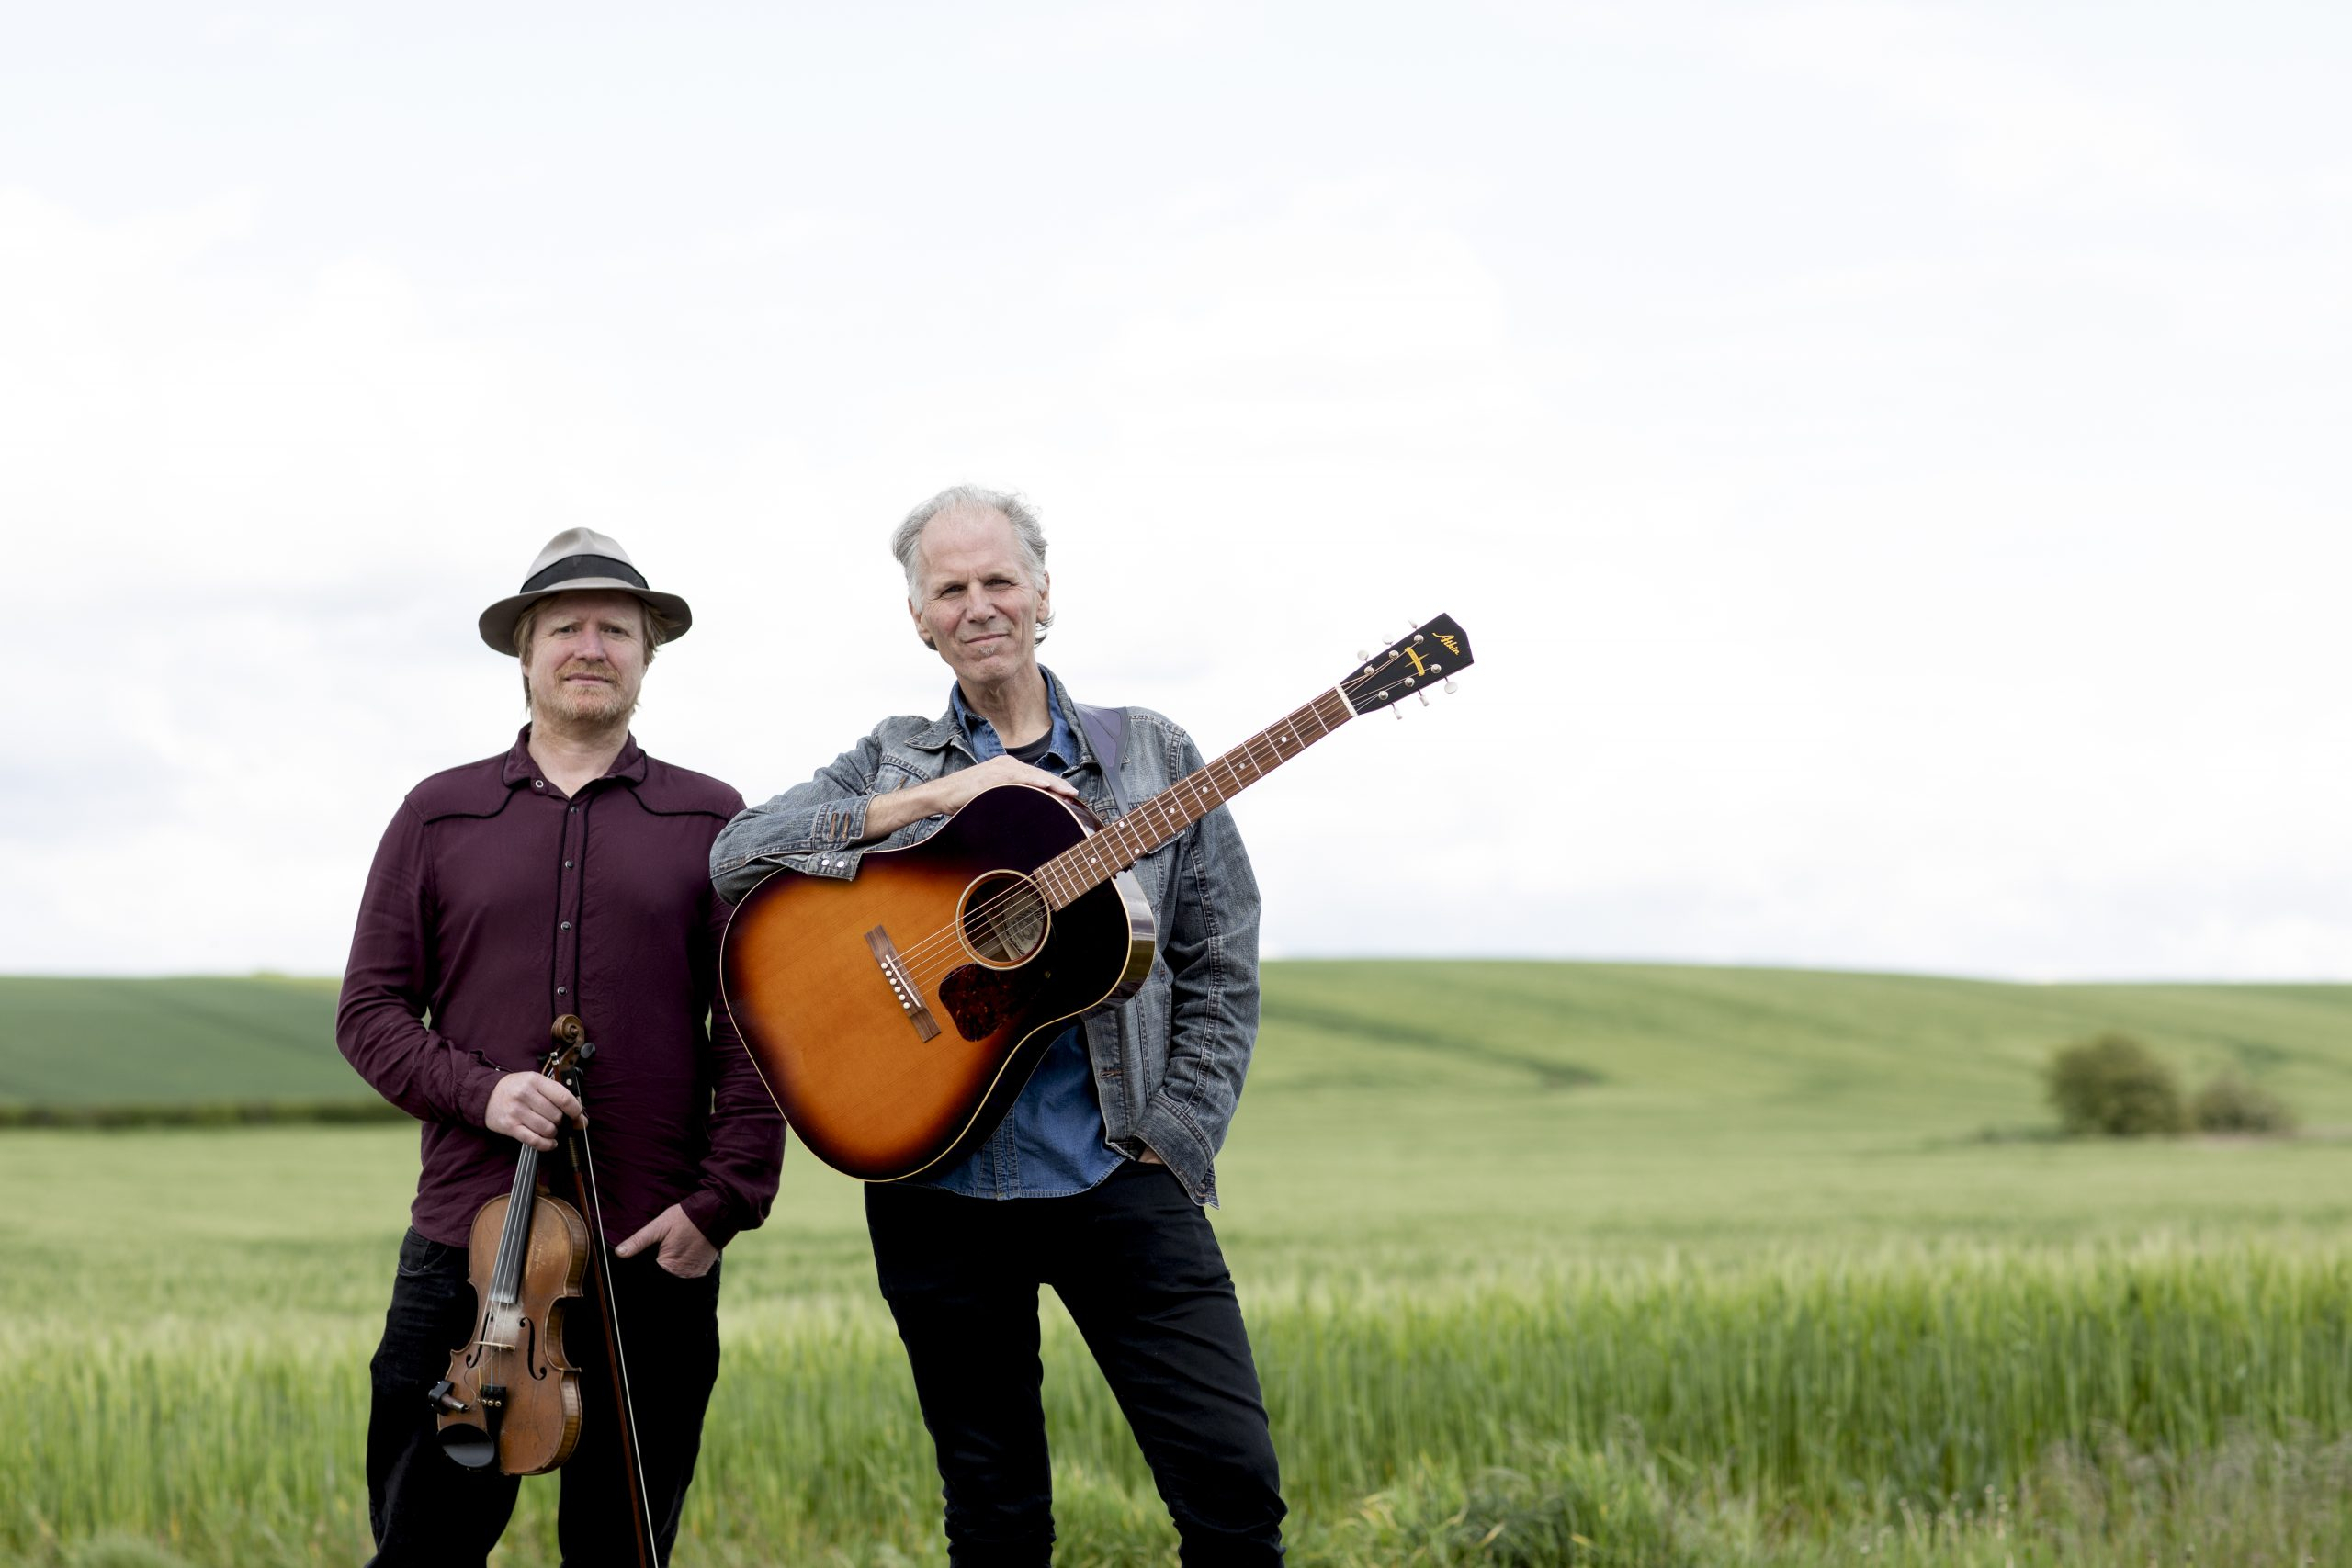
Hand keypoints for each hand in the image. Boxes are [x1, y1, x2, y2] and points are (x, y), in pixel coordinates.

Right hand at [485, 1071, 584, 1151]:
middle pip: (556, 1116)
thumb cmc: (514, 1088)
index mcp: (535, 1080)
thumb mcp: (534, 1082)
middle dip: (561, 1122)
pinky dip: (546, 1145)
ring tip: (549, 1129)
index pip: (564, 1098)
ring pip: (548, 1129)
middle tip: (557, 1121)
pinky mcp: (510, 1127)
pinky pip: (535, 1141)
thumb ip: (555, 1093)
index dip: (576, 1110)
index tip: (579, 1117)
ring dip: (553, 1133)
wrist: (485, 1095)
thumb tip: (578, 1113)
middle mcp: (525, 1095)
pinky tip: (549, 1142)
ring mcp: (516, 1112)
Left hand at [615, 1204, 719, 1277]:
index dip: (645, 1269)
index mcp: (667, 1267)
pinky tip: (681, 1255)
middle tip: (661, 1251)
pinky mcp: (702, 1271)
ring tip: (672, 1252)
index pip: (649, 1276)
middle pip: (662, 1278)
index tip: (649, 1257)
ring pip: (674, 1278)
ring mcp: (694, 1275)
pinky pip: (687, 1275)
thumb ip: (639, 1241)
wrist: (716, 1213)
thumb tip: (619, 1253)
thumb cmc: (685, 1218)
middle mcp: (682, 1275)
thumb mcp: (659, 1226)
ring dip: (670, 1270)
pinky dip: (681, 1268)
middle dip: (657, 1269)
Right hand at [866, 754, 1079, 838]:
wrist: (942, 794)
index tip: (1070, 794)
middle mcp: (1006, 764)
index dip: (1054, 785)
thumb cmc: (965, 797)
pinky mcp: (993, 775)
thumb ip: (1009, 798)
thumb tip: (1026, 812)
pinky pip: (1018, 778)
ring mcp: (1000, 768)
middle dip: (1059, 784)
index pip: (1036, 775)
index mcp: (1007, 767)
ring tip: (1068, 792)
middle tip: (1076, 795)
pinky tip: (1046, 787)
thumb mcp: (992, 796)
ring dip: (1052, 784)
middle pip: (1038, 774)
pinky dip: (1033, 782)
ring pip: (1032, 775)